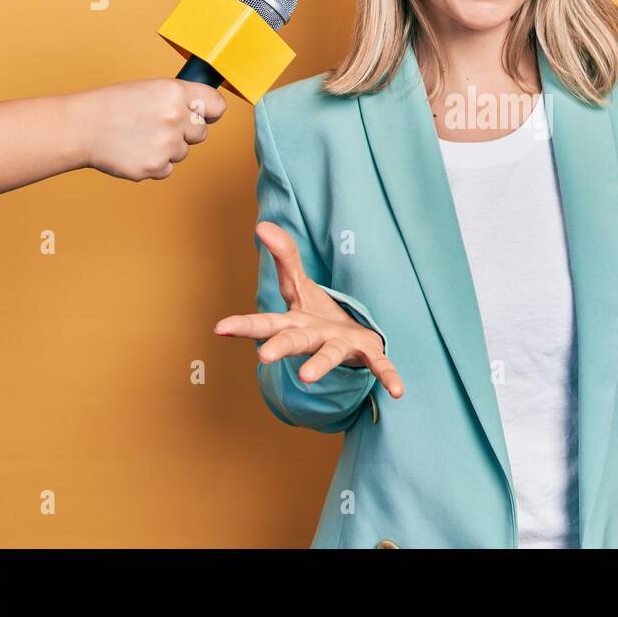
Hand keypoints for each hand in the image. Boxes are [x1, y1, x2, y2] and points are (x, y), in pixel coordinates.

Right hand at [71, 79, 226, 179]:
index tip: (206, 115)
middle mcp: (175, 117)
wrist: (82, 128)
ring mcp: (166, 144)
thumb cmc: (113, 106)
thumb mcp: (149, 89)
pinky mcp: (155, 167)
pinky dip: (153, 164)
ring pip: (183, 152)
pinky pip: (167, 168)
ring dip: (166, 148)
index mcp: (174, 92)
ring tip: (139, 137)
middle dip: (185, 132)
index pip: (216, 105)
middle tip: (158, 126)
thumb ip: (179, 98)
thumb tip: (205, 109)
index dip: (210, 111)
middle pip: (201, 132)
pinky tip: (135, 151)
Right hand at [214, 222, 404, 398]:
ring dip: (320, 365)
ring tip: (308, 377)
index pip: (265, 323)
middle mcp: (314, 339)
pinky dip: (388, 376)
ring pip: (329, 355)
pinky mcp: (367, 352)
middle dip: (279, 347)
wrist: (349, 342)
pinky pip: (378, 365)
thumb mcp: (300, 285)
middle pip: (293, 341)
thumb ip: (284, 256)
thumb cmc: (319, 316)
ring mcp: (340, 347)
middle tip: (263, 356)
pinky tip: (398, 391)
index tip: (219, 328)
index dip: (243, 325)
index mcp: (295, 323)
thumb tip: (262, 225)